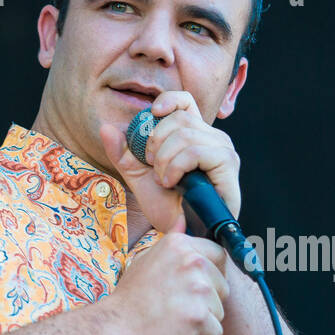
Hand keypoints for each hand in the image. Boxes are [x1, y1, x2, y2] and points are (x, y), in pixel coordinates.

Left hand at [98, 91, 241, 235]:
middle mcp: (213, 138)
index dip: (169, 100)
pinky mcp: (228, 166)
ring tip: (164, 180)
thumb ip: (122, 153)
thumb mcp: (137, 177)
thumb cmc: (166, 207)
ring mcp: (223, 151)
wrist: (182, 234)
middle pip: (180, 118)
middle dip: (157, 142)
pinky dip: (178, 166)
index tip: (152, 113)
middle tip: (153, 167)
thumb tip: (106, 128)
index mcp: (194, 135)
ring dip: (165, 159)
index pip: (185, 101)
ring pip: (187, 134)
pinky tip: (172, 182)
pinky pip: (198, 151)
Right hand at [103, 231, 230, 334]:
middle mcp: (192, 262)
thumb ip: (170, 242)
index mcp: (180, 245)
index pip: (219, 256)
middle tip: (177, 307)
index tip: (194, 288)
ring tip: (174, 319)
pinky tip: (177, 332)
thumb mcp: (146, 259)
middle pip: (223, 286)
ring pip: (220, 310)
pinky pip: (215, 330)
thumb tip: (182, 219)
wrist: (114, 328)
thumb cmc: (130, 298)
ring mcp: (197, 289)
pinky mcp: (199, 316)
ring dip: (203, 320)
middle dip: (207, 301)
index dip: (211, 275)